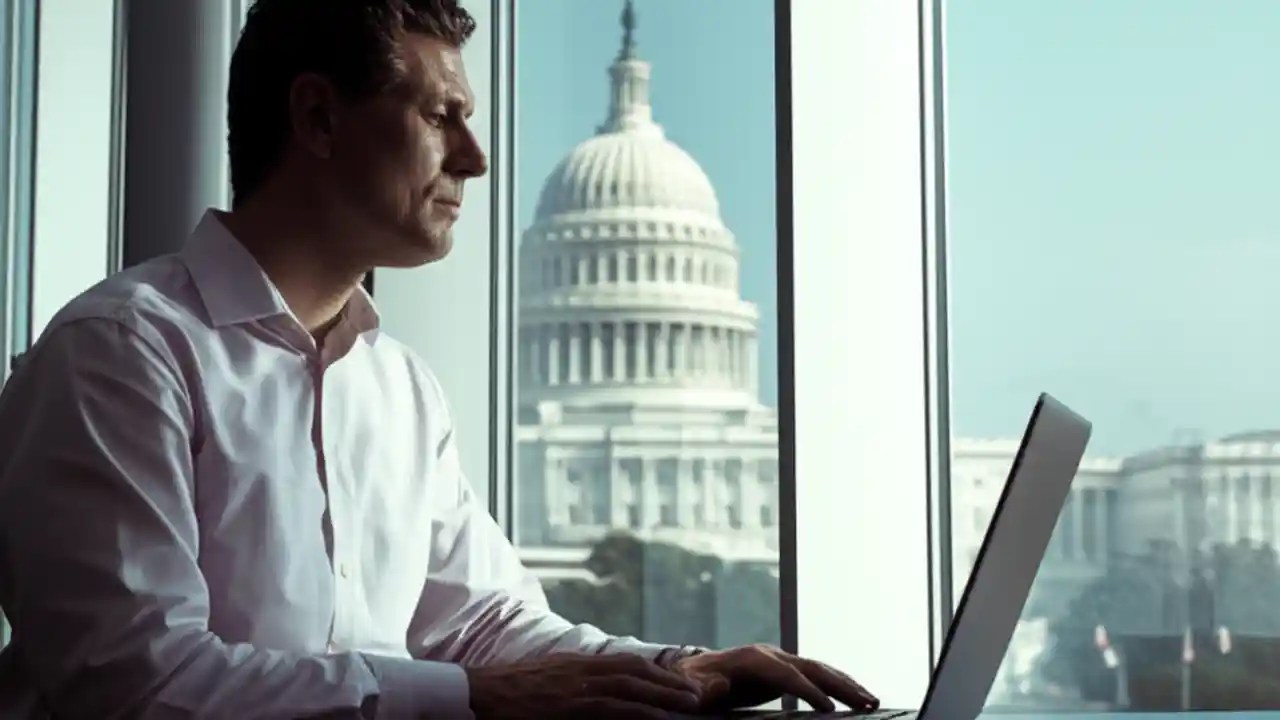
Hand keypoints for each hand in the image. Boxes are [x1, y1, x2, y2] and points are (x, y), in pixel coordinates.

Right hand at [465, 652, 702, 719]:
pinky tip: (659, 717)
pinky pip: (612, 707)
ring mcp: (575, 687)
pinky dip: (640, 710)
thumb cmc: (506, 692)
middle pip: (635, 669)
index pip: (624, 661)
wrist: (474, 694)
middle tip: (697, 693)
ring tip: (689, 704)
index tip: (678, 680)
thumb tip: (595, 692)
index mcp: (575, 663)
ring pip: (631, 684)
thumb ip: (572, 681)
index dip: (655, 671)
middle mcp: (580, 669)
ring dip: (664, 693)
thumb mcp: (546, 678)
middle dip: (669, 681)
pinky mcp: (569, 706)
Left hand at [673, 644, 877, 712]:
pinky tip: (857, 697)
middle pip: (812, 668)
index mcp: (752, 659)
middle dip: (840, 685)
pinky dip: (839, 685)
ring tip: (873, 701)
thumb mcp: (692, 686)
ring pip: (820, 670)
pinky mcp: (785, 671)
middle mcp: (771, 655)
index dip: (806, 691)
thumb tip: (716, 687)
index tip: (827, 708)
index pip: (786, 675)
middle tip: (867, 702)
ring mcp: (780, 660)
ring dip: (847, 684)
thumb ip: (703, 688)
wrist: (693, 670)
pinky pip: (817, 676)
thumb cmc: (692, 682)